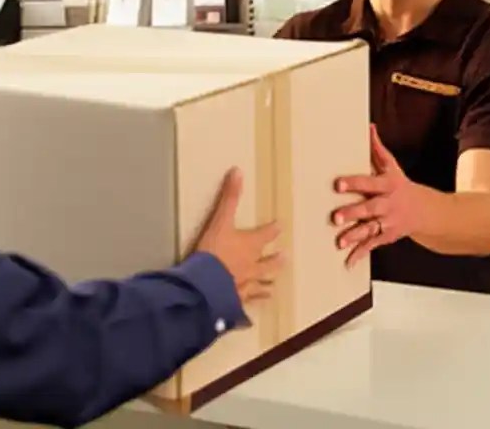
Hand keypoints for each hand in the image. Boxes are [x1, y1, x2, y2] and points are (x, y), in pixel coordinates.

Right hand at [194, 168, 282, 305]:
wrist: (205, 284)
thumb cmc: (214, 251)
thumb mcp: (220, 220)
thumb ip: (229, 197)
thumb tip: (238, 170)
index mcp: (250, 246)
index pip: (266, 235)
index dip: (273, 230)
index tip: (280, 226)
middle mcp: (253, 267)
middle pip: (269, 263)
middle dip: (276, 260)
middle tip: (285, 258)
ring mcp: (245, 287)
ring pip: (260, 286)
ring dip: (267, 286)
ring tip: (273, 288)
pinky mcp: (235, 303)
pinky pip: (244, 309)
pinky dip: (247, 313)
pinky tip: (249, 319)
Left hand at [332, 124, 430, 267]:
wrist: (426, 211)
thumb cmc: (401, 186)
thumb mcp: (392, 167)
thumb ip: (377, 150)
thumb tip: (369, 128)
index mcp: (387, 186)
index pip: (369, 183)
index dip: (354, 183)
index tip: (338, 185)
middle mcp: (388, 205)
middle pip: (369, 209)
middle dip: (353, 213)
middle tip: (335, 217)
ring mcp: (388, 222)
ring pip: (370, 230)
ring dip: (355, 236)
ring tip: (339, 242)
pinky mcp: (387, 236)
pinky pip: (372, 245)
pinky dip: (360, 254)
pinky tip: (347, 261)